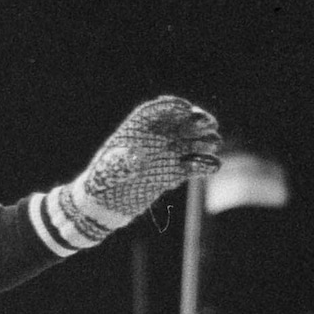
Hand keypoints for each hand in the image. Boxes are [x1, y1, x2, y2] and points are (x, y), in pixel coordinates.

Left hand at [41, 96, 220, 249]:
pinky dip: (204, 164)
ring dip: (204, 140)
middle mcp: (153, 138)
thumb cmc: (101, 184)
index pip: (156, 111)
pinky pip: (193, 165)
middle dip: (195, 119)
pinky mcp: (172, 173)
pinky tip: (213, 165)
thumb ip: (120, 164)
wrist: (104, 206)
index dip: (171, 107)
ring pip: (190, 142)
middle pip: (179, 122)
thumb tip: (137, 159)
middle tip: (208, 123)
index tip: (185, 108)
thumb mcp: (106, 173)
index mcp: (135, 130)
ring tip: (213, 142)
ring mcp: (165, 155)